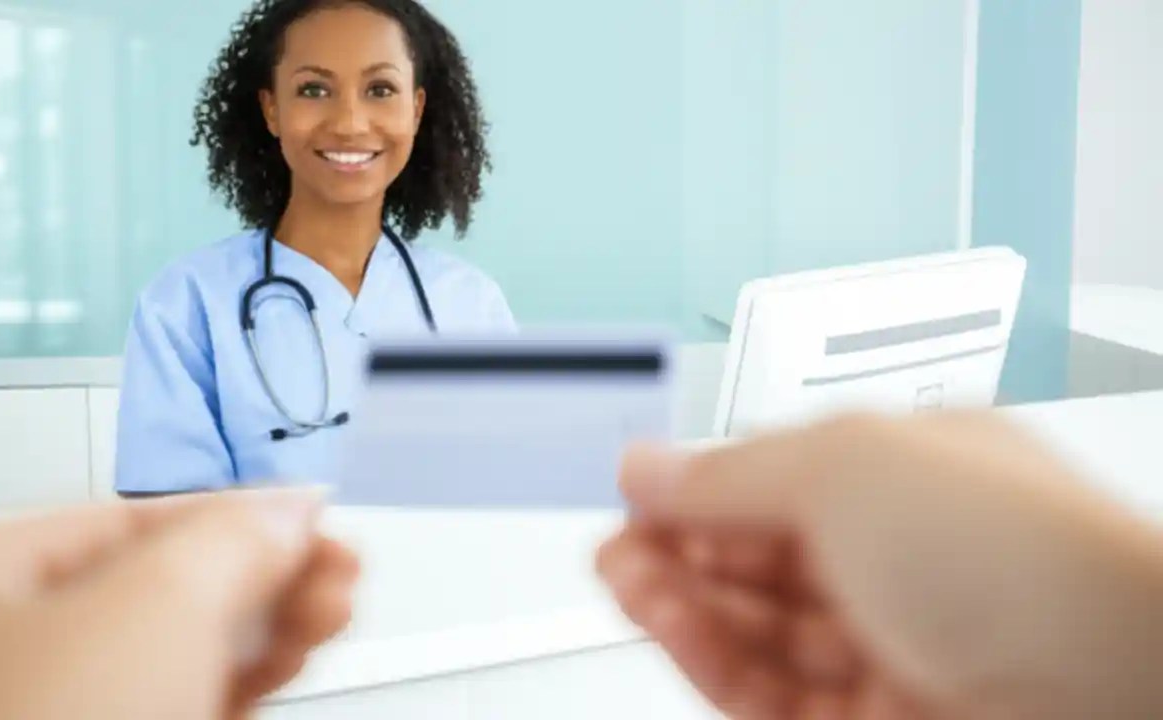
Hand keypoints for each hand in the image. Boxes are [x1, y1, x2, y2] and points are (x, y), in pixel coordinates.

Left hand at [0, 488, 357, 719]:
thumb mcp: (152, 615)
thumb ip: (228, 545)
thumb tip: (283, 512)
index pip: (120, 521)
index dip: (230, 512)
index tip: (310, 515)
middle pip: (148, 592)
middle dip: (258, 577)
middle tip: (335, 570)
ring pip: (161, 660)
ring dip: (258, 632)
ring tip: (331, 613)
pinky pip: (162, 711)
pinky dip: (231, 686)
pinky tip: (286, 664)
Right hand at [598, 412, 1162, 719]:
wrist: (1117, 688)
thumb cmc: (1027, 559)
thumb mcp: (846, 467)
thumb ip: (730, 473)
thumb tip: (648, 465)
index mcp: (912, 477)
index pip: (777, 479)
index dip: (698, 487)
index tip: (634, 494)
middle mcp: (904, 563)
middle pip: (759, 559)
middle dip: (677, 548)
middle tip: (616, 548)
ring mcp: (892, 649)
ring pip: (756, 629)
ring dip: (681, 604)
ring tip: (627, 585)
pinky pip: (768, 691)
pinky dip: (709, 659)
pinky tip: (671, 630)